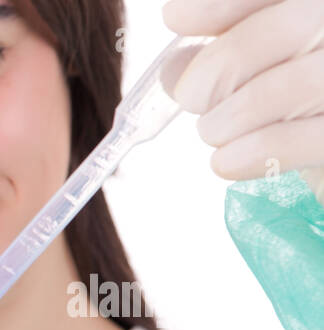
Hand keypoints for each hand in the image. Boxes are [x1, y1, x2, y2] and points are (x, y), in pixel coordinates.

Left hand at [163, 0, 323, 202]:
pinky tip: (225, 161)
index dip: (222, 3)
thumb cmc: (283, 92)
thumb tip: (173, 70)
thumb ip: (219, 56)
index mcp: (315, 7)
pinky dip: (256, 151)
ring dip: (235, 113)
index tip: (175, 16)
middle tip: (192, 95)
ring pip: (299, 84)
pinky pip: (306, 140)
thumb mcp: (252, 63)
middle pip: (292, 28)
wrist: (317, 134)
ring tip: (211, 130)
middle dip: (224, 63)